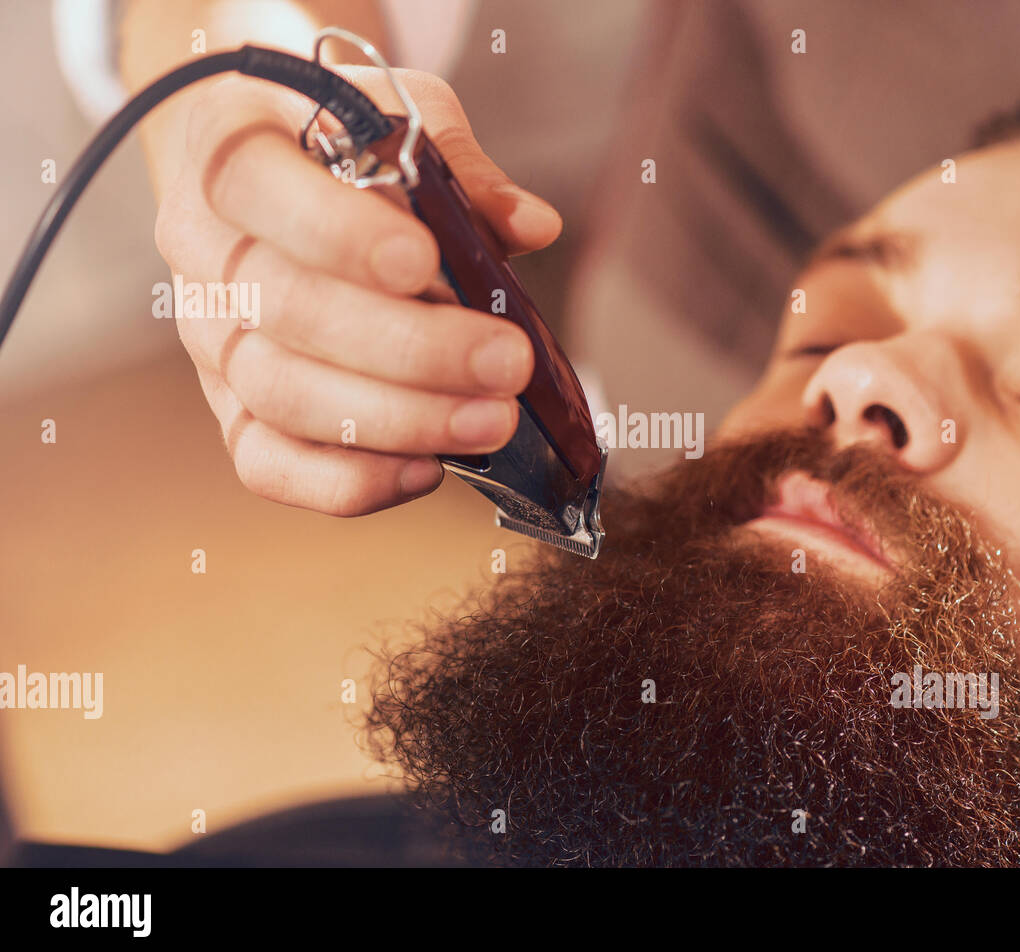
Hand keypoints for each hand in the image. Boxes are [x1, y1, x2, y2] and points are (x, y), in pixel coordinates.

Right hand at [154, 66, 560, 514]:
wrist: (273, 170)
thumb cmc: (343, 141)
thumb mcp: (401, 116)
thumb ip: (460, 169)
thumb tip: (532, 226)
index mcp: (228, 145)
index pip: (256, 186)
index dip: (336, 232)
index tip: (423, 260)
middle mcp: (202, 245)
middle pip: (285, 310)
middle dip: (409, 348)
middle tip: (505, 362)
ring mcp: (211, 334)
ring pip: (282, 395)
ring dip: (398, 419)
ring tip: (491, 420)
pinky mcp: (232, 407)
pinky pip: (267, 464)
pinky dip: (346, 482)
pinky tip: (427, 470)